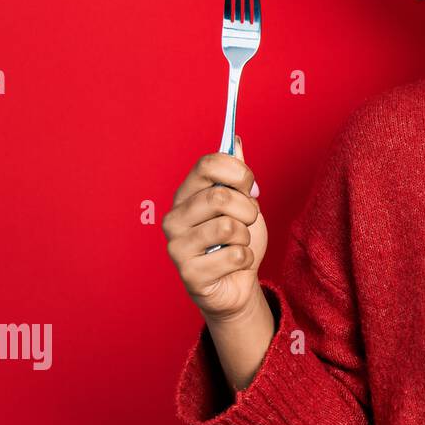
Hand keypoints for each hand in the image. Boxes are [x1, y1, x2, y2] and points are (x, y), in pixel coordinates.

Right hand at [163, 135, 268, 320]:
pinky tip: (234, 263)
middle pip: (219, 196)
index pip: (207, 164)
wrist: (237, 283)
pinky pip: (235, 256)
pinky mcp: (189, 274)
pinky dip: (246, 259)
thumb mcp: (241, 203)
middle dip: (247, 209)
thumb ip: (235, 175)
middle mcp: (174, 218)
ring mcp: (177, 247)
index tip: (249, 186)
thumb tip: (235, 141)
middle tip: (247, 220)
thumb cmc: (237, 241)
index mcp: (186, 194)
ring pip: (228, 227)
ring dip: (246, 237)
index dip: (238, 172)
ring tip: (238, 243)